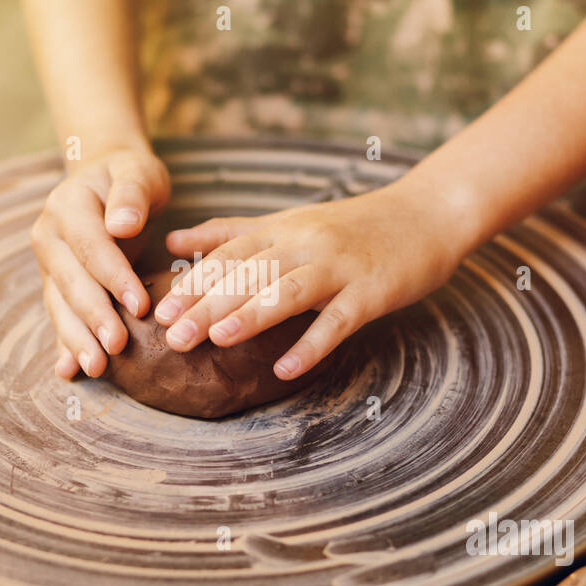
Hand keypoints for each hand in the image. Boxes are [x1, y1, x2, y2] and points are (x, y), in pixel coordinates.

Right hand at [31, 146, 169, 378]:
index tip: (140, 306)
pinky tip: (67, 370)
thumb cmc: (130, 176)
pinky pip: (59, 314)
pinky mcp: (54, 282)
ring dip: (77, 338)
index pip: (92, 247)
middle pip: (72, 282)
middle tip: (117, 348)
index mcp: (68, 206)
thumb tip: (121, 224)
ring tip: (95, 368)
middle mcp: (49, 235)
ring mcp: (48, 261)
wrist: (104, 177)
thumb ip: (131, 193)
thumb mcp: (138, 172)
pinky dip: (64, 343)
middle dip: (94, 317)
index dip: (115, 278)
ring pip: (60, 304)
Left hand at [153, 183, 457, 379]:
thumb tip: (173, 238)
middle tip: (172, 334)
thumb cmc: (353, 226)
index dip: (193, 282)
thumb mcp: (289, 220)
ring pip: (288, 291)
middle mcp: (305, 244)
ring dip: (250, 316)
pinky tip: (286, 370)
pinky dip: (311, 344)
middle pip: (250, 274)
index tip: (159, 308)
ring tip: (215, 341)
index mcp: (282, 229)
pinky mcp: (372, 291)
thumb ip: (231, 232)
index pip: (230, 255)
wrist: (426, 214)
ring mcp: (340, 267)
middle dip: (208, 304)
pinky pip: (338, 320)